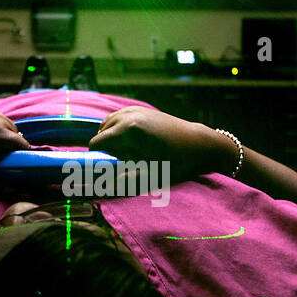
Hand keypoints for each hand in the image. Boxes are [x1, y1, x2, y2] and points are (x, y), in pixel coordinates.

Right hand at [88, 106, 231, 182]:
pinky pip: (118, 116)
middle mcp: (128, 116)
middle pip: (100, 132)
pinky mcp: (140, 108)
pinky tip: (127, 139)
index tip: (107, 168)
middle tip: (118, 162)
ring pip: (107, 122)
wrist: (198, 143)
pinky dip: (116, 127)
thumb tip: (104, 187)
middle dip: (104, 147)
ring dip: (108, 136)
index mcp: (128, 130)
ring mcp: (134, 109)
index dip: (98, 158)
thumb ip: (126, 180)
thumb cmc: (177, 162)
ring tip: (122, 152)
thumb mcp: (150, 175)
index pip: (97, 143)